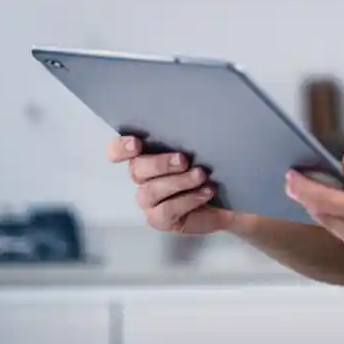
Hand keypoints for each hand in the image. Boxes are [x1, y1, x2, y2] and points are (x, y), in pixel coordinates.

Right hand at [106, 135, 236, 234]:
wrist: (226, 202)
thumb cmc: (208, 170)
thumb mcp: (200, 151)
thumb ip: (187, 140)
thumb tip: (192, 124)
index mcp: (145, 157)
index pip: (117, 151)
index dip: (120, 148)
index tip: (136, 144)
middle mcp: (142, 179)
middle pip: (136, 169)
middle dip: (160, 163)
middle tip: (184, 160)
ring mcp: (149, 201)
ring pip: (151, 191)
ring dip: (178, 181)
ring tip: (201, 175)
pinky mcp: (160, 219)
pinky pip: (167, 210)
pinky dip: (188, 199)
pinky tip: (205, 191)